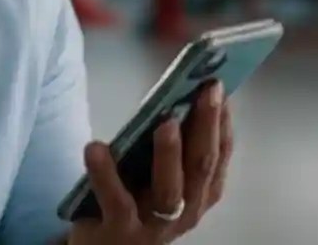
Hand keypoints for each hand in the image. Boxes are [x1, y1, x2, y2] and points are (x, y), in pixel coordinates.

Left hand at [68, 82, 231, 243]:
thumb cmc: (133, 199)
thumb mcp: (158, 174)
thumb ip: (168, 145)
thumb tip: (175, 95)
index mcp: (200, 193)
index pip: (219, 155)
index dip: (222, 121)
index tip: (219, 87)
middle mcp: (186, 211)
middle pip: (201, 167)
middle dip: (206, 125)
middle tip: (205, 90)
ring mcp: (155, 225)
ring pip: (170, 191)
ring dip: (170, 154)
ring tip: (164, 121)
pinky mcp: (120, 232)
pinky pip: (117, 202)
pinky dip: (105, 174)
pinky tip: (95, 147)